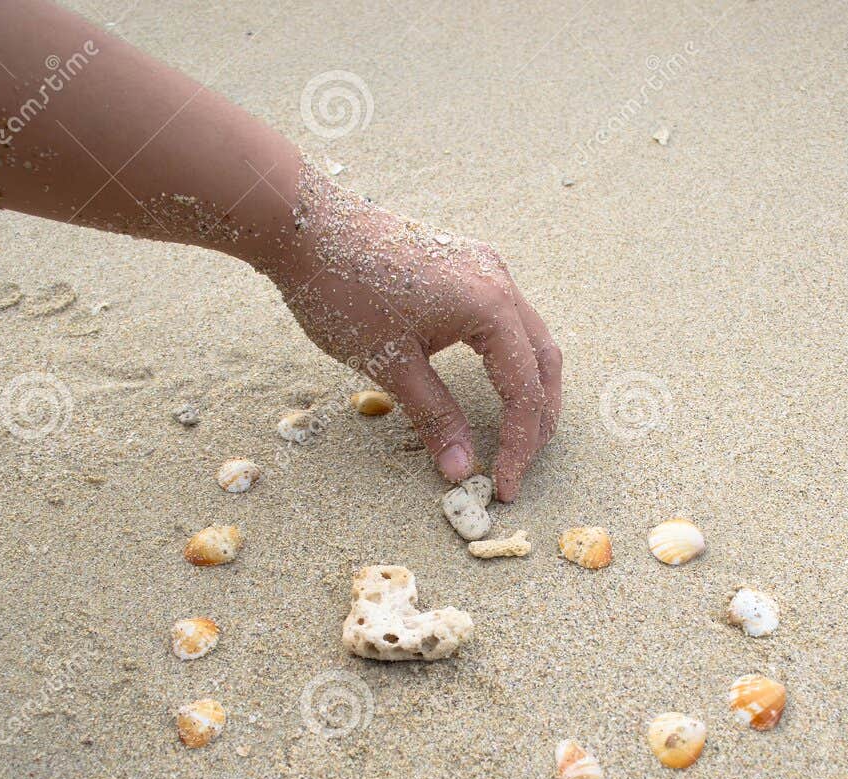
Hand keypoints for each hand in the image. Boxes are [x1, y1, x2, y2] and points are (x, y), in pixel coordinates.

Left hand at [262, 164, 560, 500]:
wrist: (304, 225)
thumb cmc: (343, 289)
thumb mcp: (390, 364)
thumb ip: (435, 416)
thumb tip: (462, 469)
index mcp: (489, 306)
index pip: (525, 388)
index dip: (520, 443)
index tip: (504, 485)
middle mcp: (498, 281)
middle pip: (542, 360)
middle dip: (538, 418)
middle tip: (519, 465)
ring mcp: (483, 267)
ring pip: (529, 337)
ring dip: (529, 387)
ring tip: (516, 433)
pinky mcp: (465, 264)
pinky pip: (506, 317)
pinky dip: (510, 358)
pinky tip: (494, 382)